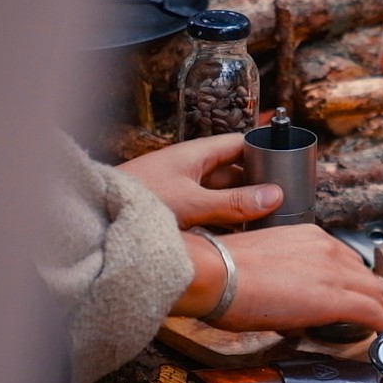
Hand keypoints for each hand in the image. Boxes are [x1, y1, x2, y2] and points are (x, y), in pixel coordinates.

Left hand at [117, 133, 282, 228]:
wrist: (93, 222)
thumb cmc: (137, 202)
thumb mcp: (192, 203)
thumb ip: (234, 203)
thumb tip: (275, 196)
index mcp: (195, 155)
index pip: (238, 144)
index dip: (263, 150)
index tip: (288, 162)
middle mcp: (189, 170)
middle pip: (233, 173)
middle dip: (257, 185)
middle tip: (285, 200)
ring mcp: (181, 192)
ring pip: (222, 196)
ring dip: (241, 208)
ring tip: (268, 222)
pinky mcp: (174, 214)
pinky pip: (208, 215)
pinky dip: (225, 223)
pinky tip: (238, 238)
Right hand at [180, 223, 382, 333]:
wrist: (213, 272)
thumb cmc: (222, 272)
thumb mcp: (263, 266)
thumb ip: (285, 280)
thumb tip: (290, 308)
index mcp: (310, 238)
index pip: (349, 262)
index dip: (365, 281)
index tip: (375, 293)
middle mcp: (327, 249)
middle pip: (370, 277)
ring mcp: (332, 271)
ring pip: (378, 292)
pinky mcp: (331, 297)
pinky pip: (370, 310)